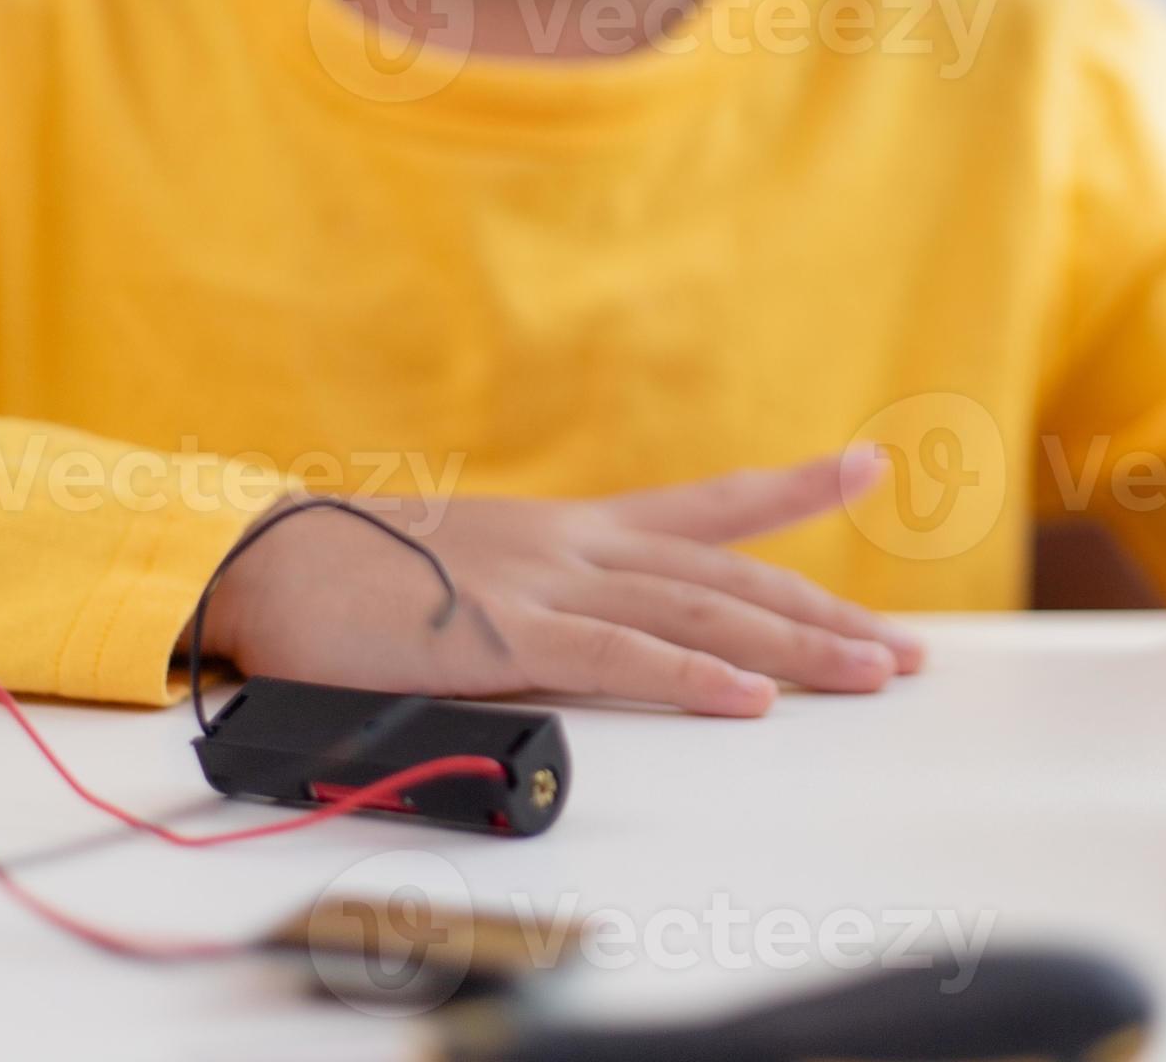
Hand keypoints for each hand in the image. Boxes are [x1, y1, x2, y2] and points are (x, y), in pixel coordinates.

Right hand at [199, 452, 925, 716]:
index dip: (792, 490)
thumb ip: (540, 608)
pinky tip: (752, 699)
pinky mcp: (506, 634)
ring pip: (700, 613)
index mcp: (571, 531)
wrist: (259, 563)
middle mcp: (576, 546)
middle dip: (827, 614)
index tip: (866, 466)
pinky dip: (693, 679)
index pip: (707, 505)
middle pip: (729, 576)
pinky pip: (621, 659)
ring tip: (871, 673)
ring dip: (796, 648)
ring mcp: (546, 585)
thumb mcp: (471, 579)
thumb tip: (589, 646)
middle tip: (906, 649)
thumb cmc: (353, 582)